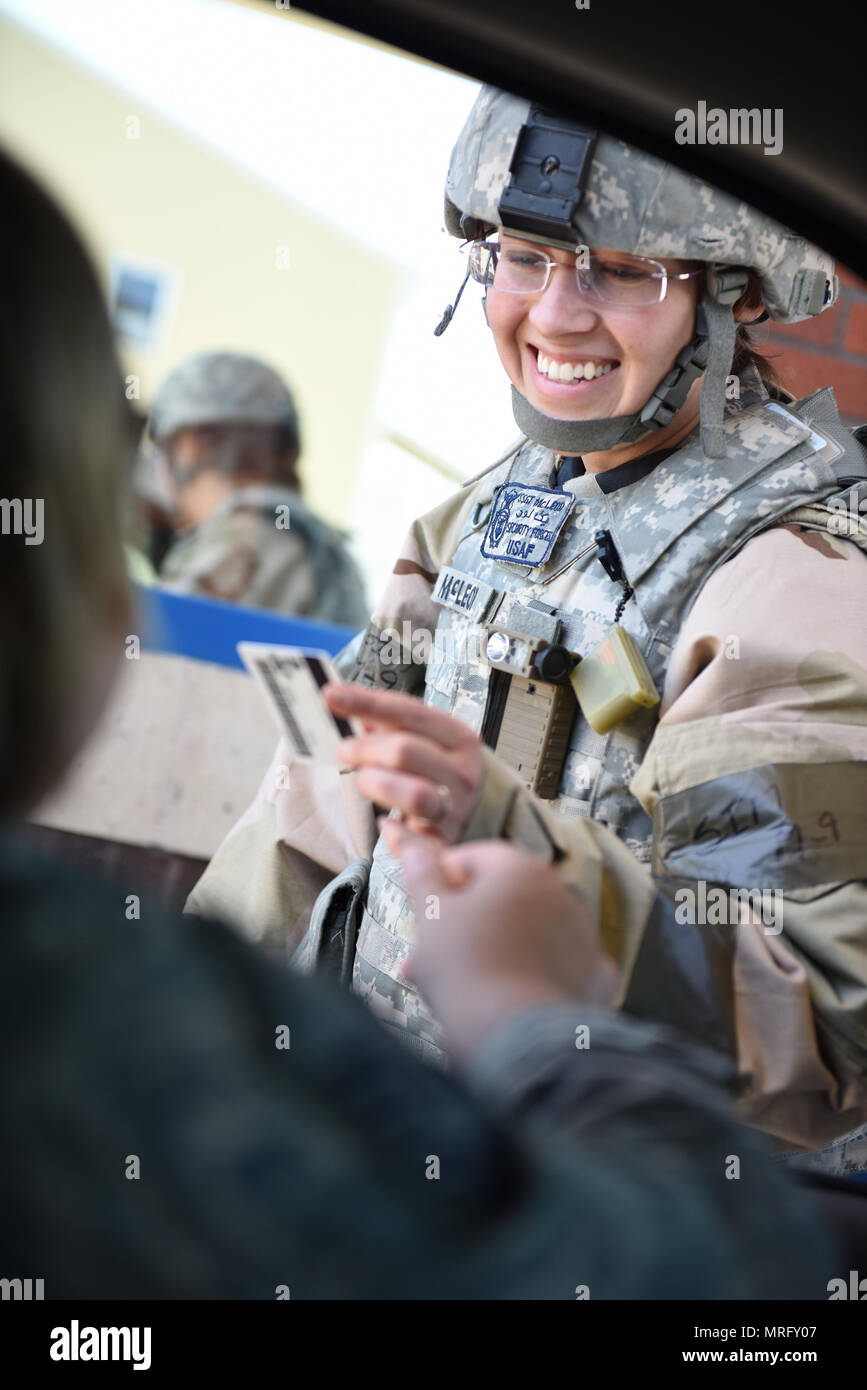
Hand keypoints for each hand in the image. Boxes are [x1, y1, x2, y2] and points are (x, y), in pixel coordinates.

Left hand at [325, 683, 483, 843]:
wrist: (471, 816)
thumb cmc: (437, 774)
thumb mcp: (422, 743)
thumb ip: (388, 725)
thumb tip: (345, 700)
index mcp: (459, 738)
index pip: (409, 712)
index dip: (367, 702)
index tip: (332, 695)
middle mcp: (463, 771)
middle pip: (405, 750)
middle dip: (365, 748)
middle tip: (344, 750)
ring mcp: (455, 807)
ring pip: (414, 794)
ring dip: (377, 784)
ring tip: (364, 780)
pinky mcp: (444, 839)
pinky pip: (414, 839)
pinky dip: (394, 833)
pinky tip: (384, 825)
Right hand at [380, 820, 620, 1061]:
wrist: (511, 1033)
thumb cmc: (466, 968)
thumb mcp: (431, 913)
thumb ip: (422, 872)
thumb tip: (412, 845)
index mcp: (521, 869)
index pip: (477, 856)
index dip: (446, 876)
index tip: (426, 900)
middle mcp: (560, 892)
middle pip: (505, 895)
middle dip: (467, 919)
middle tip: (433, 948)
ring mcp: (584, 934)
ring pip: (531, 930)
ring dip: (500, 944)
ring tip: (462, 979)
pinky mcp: (594, 974)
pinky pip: (564, 963)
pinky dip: (542, 971)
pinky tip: (519, 988)